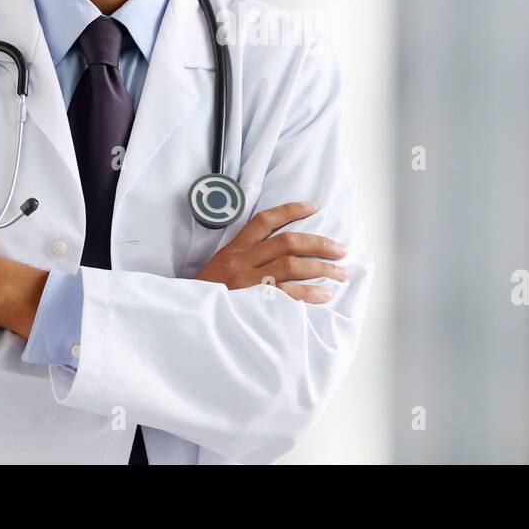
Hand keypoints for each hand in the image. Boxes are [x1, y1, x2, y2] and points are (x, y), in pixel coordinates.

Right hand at [196, 201, 348, 302]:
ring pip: (291, 266)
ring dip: (321, 268)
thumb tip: (282, 253)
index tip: (314, 207)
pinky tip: (324, 295)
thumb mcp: (219, 270)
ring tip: (340, 273)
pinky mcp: (252, 304)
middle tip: (341, 250)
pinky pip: (287, 295)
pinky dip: (309, 294)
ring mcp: (247, 283)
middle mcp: (241, 262)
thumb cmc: (206, 297)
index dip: (291, 210)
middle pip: (287, 242)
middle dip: (319, 243)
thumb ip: (246, 259)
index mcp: (233, 250)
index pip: (264, 221)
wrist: (187, 321)